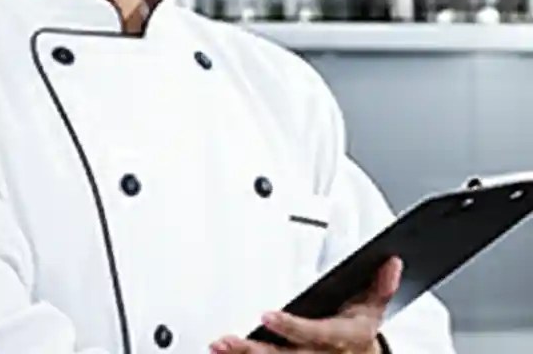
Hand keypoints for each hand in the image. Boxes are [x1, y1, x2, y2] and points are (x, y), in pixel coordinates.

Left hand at [208, 256, 401, 353]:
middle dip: (255, 350)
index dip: (292, 327)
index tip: (267, 316)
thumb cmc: (357, 329)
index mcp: (343, 338)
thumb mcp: (372, 307)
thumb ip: (380, 287)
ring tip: (218, 347)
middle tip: (226, 341)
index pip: (317, 334)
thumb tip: (391, 264)